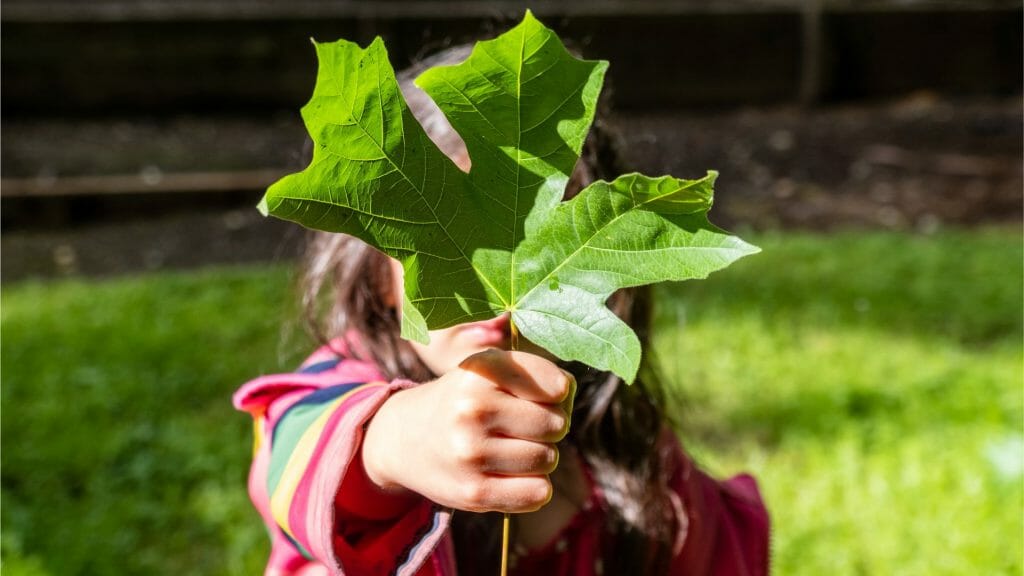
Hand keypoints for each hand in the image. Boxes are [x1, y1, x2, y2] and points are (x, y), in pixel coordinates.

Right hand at [363, 349, 574, 512]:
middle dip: (550, 427)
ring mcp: (471, 452)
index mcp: (481, 370)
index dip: (557, 393)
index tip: (541, 396)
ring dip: (540, 457)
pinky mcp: (473, 491)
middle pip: (556, 425)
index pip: (555, 386)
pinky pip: (537, 493)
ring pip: (548, 459)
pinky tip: (513, 475)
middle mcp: (473, 409)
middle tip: (523, 427)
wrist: (404, 438)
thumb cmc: (464, 400)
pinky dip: (535, 487)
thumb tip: (566, 393)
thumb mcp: (488, 369)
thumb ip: (535, 374)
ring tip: (512, 448)